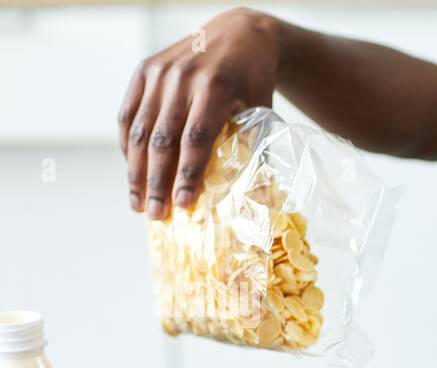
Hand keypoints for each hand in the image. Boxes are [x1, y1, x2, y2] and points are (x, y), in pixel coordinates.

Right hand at [119, 8, 279, 218]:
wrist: (240, 34)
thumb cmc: (254, 82)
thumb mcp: (261, 111)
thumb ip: (251, 147)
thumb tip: (252, 199)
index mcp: (215, 88)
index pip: (196, 139)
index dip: (187, 174)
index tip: (183, 205)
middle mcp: (182, 79)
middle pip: (163, 139)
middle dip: (157, 182)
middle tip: (155, 215)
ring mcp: (159, 73)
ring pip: (140, 129)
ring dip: (136, 170)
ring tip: (138, 203)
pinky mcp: (143, 70)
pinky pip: (129, 114)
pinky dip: (127, 145)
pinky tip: (132, 171)